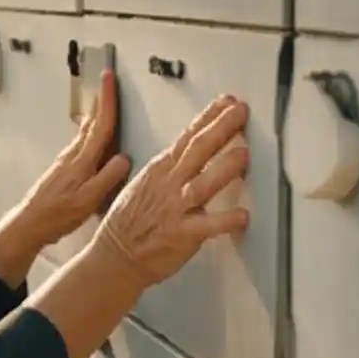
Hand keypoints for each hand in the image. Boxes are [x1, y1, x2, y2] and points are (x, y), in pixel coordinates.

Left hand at [8, 70, 130, 247]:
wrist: (28, 223)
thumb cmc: (58, 215)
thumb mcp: (88, 200)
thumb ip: (107, 177)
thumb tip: (124, 156)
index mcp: (82, 161)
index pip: (101, 126)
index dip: (108, 101)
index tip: (109, 77)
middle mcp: (72, 155)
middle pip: (91, 123)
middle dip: (100, 100)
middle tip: (106, 79)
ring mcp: (64, 161)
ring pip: (84, 131)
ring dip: (94, 114)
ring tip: (101, 101)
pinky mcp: (60, 169)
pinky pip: (79, 142)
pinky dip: (88, 131)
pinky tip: (88, 134)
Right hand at [95, 95, 250, 286]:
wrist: (115, 256)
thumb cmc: (129, 222)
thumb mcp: (144, 184)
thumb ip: (170, 168)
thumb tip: (192, 150)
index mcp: (160, 169)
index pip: (188, 136)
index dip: (209, 117)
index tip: (227, 102)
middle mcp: (168, 184)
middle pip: (198, 150)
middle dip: (221, 128)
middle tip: (241, 112)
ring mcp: (175, 209)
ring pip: (203, 183)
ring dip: (224, 167)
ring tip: (243, 154)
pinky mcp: (182, 234)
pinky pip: (207, 226)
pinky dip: (225, 221)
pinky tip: (243, 215)